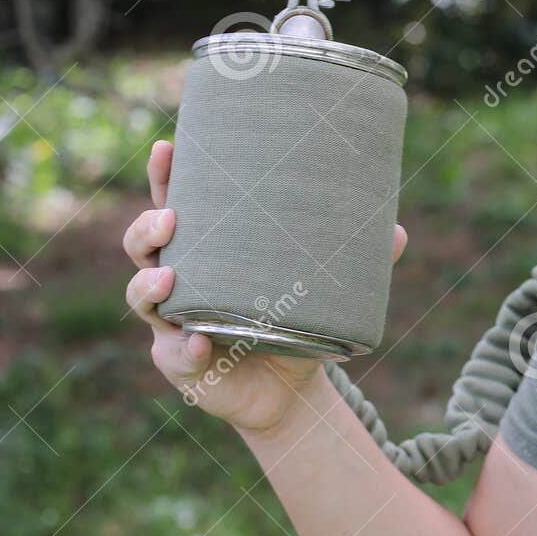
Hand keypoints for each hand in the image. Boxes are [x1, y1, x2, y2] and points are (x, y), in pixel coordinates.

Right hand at [124, 139, 407, 434]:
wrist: (290, 389)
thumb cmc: (297, 322)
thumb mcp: (323, 288)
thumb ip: (354, 261)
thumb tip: (396, 232)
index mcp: (209, 250)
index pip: (175, 204)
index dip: (165, 176)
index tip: (168, 146)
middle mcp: (180, 281)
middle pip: (143, 245)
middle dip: (147, 227)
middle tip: (171, 216)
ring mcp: (173, 323)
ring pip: (140, 296)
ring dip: (148, 284)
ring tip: (169, 276)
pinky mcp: (180, 364)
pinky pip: (172, 355)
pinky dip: (182, 349)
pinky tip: (199, 344)